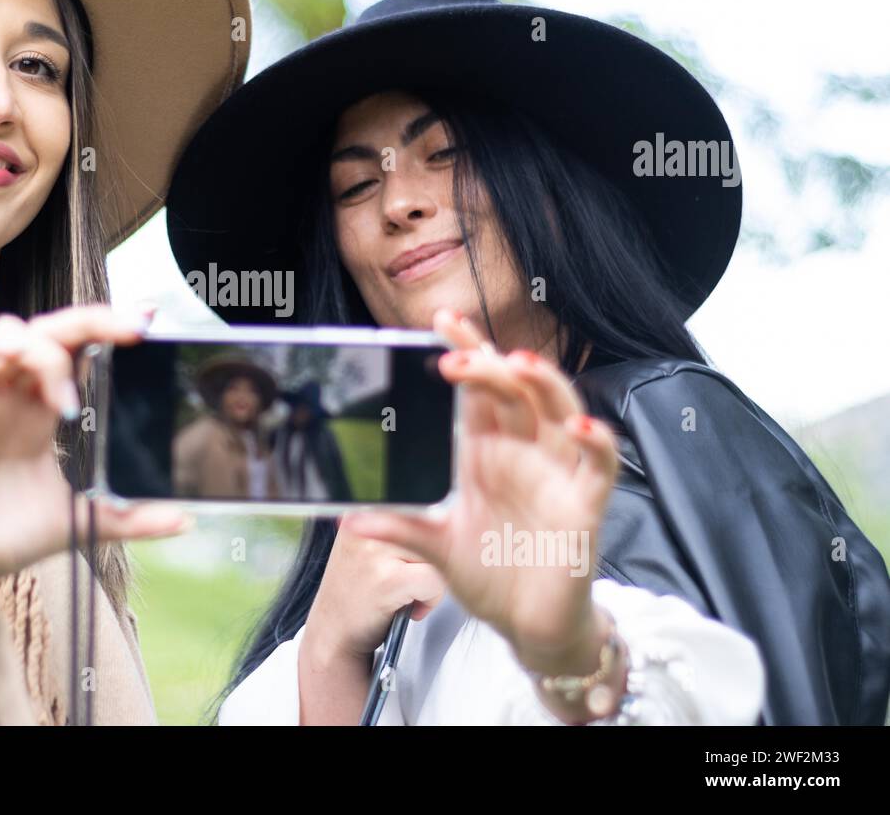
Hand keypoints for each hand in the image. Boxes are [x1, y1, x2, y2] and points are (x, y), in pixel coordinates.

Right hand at [0, 305, 190, 624]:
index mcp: (43, 411)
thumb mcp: (78, 523)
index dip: (106, 328)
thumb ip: (128, 517)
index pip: (76, 351)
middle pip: (47, 332)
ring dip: (39, 346)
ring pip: (2, 337)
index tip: (146, 321)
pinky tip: (3, 349)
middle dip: (88, 321)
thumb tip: (185, 519)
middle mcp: (10, 394)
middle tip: (128, 327)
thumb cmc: (6, 539)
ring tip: (64, 392)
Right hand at [298, 523, 445, 724]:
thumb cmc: (355, 591)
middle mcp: (366, 522)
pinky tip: (409, 607)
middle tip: (409, 579)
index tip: (418, 557)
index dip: (427, 534)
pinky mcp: (387, 579)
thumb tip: (444, 517)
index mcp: (364, 509)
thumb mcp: (369, 545)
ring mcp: (374, 550)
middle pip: (431, 529)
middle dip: (430, 557)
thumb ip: (399, 525)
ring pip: (436, 553)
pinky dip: (430, 599)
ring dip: (431, 577)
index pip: (419, 507)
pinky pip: (433, 580)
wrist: (332, 633)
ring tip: (407, 592)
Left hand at [341, 307, 619, 675]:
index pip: (480, 387)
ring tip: (517, 364)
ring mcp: (557, 473)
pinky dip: (596, 440)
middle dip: (489, 364)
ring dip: (544, 384)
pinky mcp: (585, 504)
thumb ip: (399, 526)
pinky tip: (578, 428)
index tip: (441, 324)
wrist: (526, 625)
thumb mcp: (435, 547)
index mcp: (487, 450)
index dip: (466, 351)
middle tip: (454, 356)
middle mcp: (524, 451)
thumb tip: (347, 518)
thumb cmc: (489, 574)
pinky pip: (600, 463)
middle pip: (515, 389)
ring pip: (561, 410)